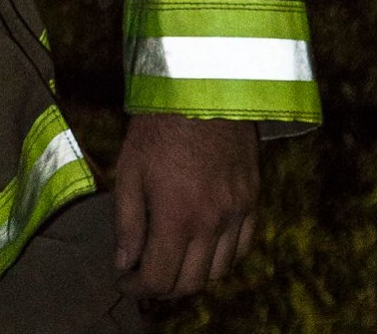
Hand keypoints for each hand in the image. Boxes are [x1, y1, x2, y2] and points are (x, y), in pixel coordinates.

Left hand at [114, 114, 258, 298]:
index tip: (125, 282)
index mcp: (177, 216)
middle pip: (190, 282)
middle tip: (145, 278)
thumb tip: (124, 263)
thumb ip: (127, 221)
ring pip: (218, 271)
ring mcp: (236, 212)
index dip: (138, 288)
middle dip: (163, 288)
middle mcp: (211, 222)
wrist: (203, 87)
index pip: (159, 277)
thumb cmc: (159, 125)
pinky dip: (223, 259)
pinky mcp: (251, 199)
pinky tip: (205, 250)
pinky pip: (242, 248)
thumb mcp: (130, 168)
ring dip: (193, 277)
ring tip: (173, 265)